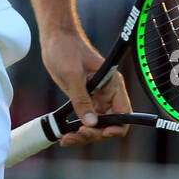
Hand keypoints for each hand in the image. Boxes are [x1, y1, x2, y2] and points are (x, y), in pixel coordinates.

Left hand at [39, 28, 130, 145]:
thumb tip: (90, 123)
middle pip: (109, 124)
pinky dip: (76, 130)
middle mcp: (107, 94)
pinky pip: (84, 121)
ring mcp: (95, 99)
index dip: (117, 126)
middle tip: (77, 134)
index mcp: (113, 85)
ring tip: (66, 139)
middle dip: (95, 133)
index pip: (124, 113)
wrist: (55, 39)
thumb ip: (81, 99)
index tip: (103, 132)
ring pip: (96, 126)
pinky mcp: (83, 100)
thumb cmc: (66, 49)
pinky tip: (65, 135)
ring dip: (84, 135)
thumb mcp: (73, 74)